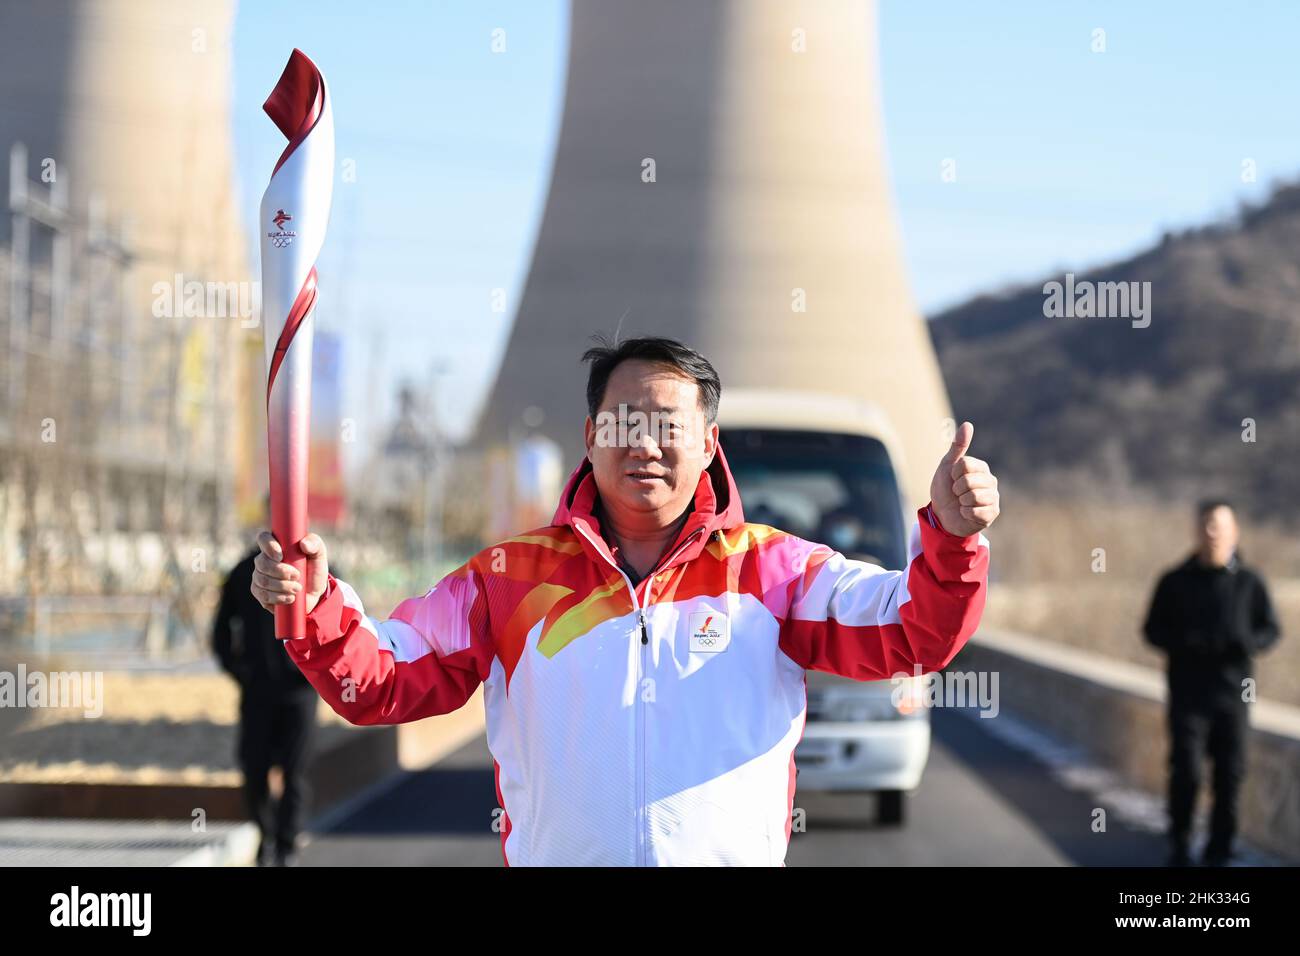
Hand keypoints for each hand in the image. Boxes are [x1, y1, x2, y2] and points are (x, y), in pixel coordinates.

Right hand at [251, 531, 329, 616]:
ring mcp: (260, 577)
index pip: (263, 538)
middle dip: (280, 571)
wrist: (314, 593)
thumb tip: (304, 544)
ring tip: (298, 588)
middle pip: (262, 563)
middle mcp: (264, 560)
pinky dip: (279, 598)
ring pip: (263, 581)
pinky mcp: (260, 593)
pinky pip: (263, 595)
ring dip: (282, 586)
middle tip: (297, 576)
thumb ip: (315, 543)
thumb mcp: (318, 554)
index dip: (269, 546)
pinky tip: (290, 598)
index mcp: (276, 546)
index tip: (281, 556)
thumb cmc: (313, 569)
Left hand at [929, 421, 999, 537]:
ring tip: (962, 503)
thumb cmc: (945, 489)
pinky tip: (967, 513)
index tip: (953, 478)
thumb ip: (958, 446)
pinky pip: (976, 511)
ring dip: (961, 501)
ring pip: (973, 496)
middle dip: (957, 489)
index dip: (953, 473)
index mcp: (981, 467)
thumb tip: (967, 424)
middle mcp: (990, 481)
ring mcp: (993, 498)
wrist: (942, 515)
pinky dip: (965, 513)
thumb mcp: (947, 465)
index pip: (965, 464)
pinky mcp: (992, 514)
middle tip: (957, 493)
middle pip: (968, 481)